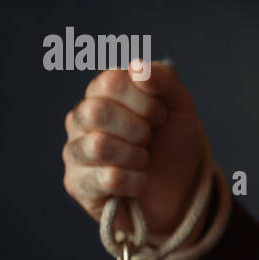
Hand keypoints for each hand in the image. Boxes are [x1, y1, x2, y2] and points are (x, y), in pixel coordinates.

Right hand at [62, 60, 207, 241]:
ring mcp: (75, 153)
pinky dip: (137, 181)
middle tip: (150, 140)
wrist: (183, 192)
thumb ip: (163, 78)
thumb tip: (137, 67)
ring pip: (98, 146)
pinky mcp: (78, 186)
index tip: (161, 117)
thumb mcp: (179, 106)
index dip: (145, 100)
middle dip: (138, 128)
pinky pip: (109, 178)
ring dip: (135, 155)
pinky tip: (140, 183)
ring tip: (143, 161)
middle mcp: (80, 119)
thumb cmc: (174, 144)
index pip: (110, 82)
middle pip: (96, 112)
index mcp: (101, 93)